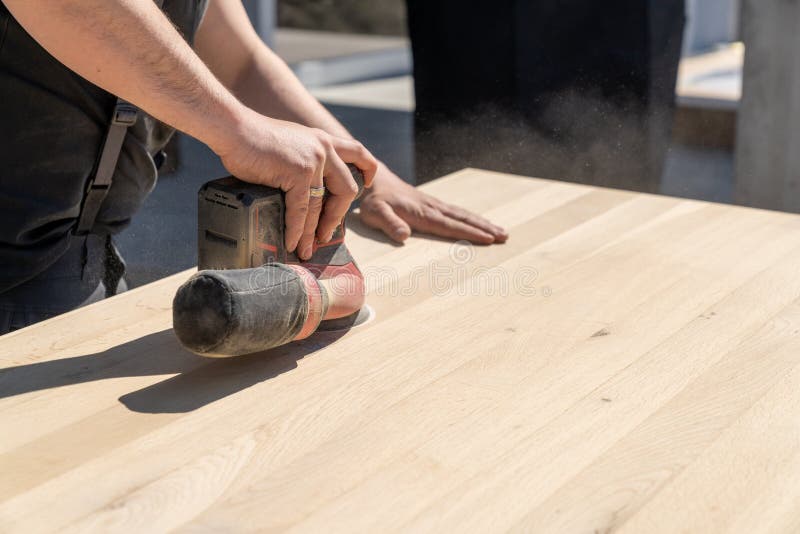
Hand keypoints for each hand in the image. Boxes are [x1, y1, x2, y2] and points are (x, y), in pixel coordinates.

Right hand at [213, 109, 377, 258]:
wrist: (234, 128)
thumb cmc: (253, 139)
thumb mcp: (291, 143)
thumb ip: (304, 161)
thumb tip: (304, 193)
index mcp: (324, 140)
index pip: (358, 152)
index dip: (368, 170)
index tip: (368, 185)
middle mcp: (324, 149)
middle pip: (347, 189)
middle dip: (337, 217)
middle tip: (325, 234)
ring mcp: (314, 161)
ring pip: (321, 206)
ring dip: (313, 232)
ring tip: (307, 249)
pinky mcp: (299, 173)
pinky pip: (301, 210)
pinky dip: (297, 230)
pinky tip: (292, 242)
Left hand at [358, 164, 507, 244]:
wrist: (375, 181)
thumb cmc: (374, 201)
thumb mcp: (376, 213)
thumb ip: (389, 224)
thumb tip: (404, 236)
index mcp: (422, 214)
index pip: (450, 226)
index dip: (469, 233)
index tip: (488, 239)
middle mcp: (433, 208)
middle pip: (463, 219)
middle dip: (485, 228)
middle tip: (505, 236)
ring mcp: (434, 205)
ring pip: (463, 215)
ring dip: (482, 223)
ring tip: (501, 231)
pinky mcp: (432, 204)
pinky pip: (456, 212)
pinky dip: (471, 218)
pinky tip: (479, 222)